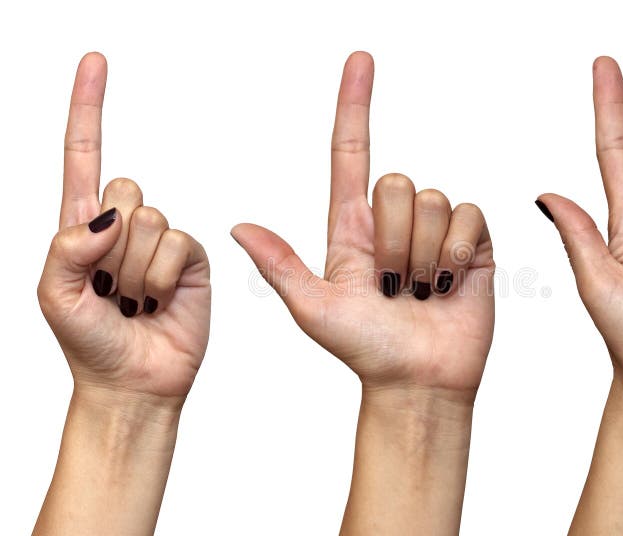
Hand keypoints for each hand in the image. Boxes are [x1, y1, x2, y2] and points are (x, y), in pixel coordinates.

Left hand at [37, 52, 210, 404]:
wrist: (135, 383)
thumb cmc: (89, 344)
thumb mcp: (54, 297)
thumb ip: (66, 248)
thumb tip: (108, 215)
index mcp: (81, 227)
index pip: (84, 155)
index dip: (89, 108)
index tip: (96, 63)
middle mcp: (122, 228)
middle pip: (125, 185)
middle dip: (113, 241)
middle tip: (112, 284)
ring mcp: (159, 242)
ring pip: (153, 218)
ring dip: (138, 268)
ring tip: (135, 299)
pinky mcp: (192, 258)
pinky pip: (180, 242)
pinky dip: (165, 276)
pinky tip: (159, 299)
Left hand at [232, 52, 493, 402]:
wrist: (419, 382)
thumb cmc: (366, 351)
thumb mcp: (313, 310)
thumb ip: (281, 265)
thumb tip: (237, 227)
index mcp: (351, 228)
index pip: (351, 152)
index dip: (355, 105)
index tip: (361, 61)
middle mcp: (393, 222)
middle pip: (396, 182)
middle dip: (393, 239)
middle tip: (390, 285)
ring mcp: (434, 231)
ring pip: (432, 201)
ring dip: (423, 256)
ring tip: (419, 290)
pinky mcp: (471, 242)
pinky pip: (468, 215)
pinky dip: (457, 254)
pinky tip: (448, 284)